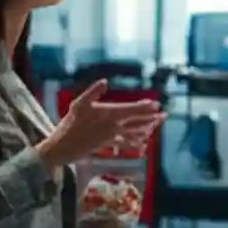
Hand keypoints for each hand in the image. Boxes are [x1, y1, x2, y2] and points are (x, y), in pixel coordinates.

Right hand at [39, 80, 164, 167]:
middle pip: (136, 122)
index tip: (156, 104)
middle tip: (164, 115)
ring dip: (146, 129)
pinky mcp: (108, 144)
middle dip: (151, 118)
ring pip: (133, 133)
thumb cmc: (70, 123)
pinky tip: (143, 143)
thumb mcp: (79, 104)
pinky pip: (125, 144)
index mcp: (108, 114)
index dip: (144, 107)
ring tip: (156, 126)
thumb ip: (93, 92)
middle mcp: (113, 126)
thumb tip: (105, 81)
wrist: (63, 146)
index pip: (131, 110)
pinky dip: (135, 143)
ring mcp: (111, 137)